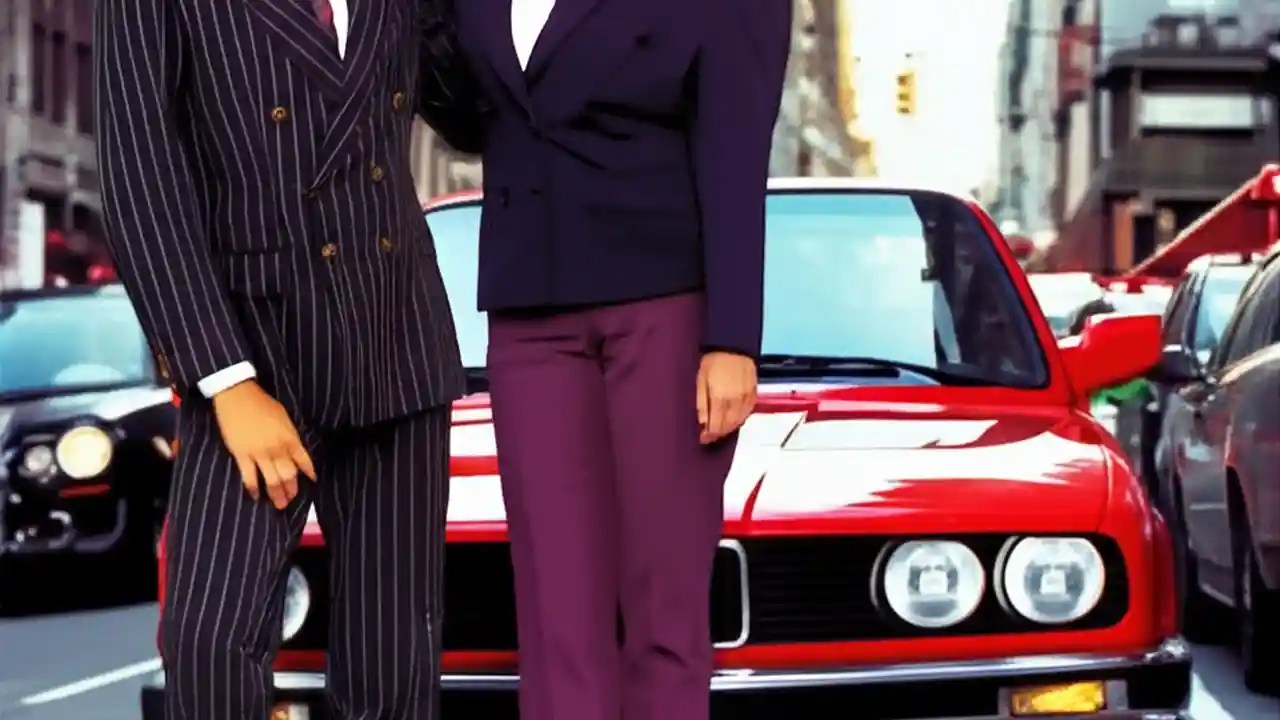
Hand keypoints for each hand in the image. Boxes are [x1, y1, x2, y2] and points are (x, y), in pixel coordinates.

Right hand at [211, 380, 315, 509]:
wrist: (238, 395)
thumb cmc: (262, 402)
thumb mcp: (284, 416)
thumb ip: (290, 435)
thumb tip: (295, 449)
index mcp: (289, 437)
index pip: (303, 461)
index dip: (308, 472)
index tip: (311, 481)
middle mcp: (276, 448)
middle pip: (288, 475)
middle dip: (291, 489)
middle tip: (291, 499)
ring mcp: (258, 453)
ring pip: (271, 480)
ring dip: (276, 494)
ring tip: (279, 504)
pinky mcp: (241, 455)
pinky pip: (249, 477)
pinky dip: (254, 489)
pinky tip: (257, 497)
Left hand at [696, 351, 756, 444]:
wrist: (732, 345)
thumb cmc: (713, 359)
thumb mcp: (700, 380)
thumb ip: (701, 404)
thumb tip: (701, 423)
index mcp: (720, 398)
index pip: (715, 427)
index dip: (708, 435)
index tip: (701, 437)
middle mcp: (736, 401)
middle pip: (727, 427)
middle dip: (717, 434)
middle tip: (708, 436)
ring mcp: (746, 398)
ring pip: (738, 422)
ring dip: (728, 428)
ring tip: (719, 428)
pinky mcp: (753, 393)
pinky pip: (747, 412)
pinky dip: (739, 419)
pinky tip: (732, 418)